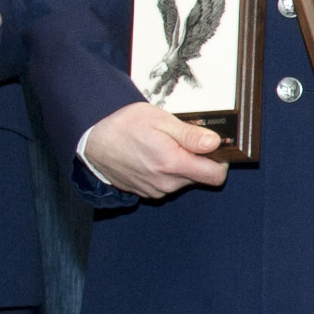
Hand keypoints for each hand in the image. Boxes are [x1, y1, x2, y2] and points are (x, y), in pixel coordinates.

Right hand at [82, 100, 229, 199]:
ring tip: (163, 145)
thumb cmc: (124, 126)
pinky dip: (167, 172)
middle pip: (201, 178)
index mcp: (173, 164)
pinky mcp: (147, 193)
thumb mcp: (159, 120)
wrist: (93, 143)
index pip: (216, 176)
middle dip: (198, 160)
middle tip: (181, 139)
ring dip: (181, 165)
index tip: (213, 148)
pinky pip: (168, 184)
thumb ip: (190, 134)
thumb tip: (215, 143)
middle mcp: (166, 184)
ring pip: (184, 181)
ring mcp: (156, 191)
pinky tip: (153, 156)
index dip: (220, 161)